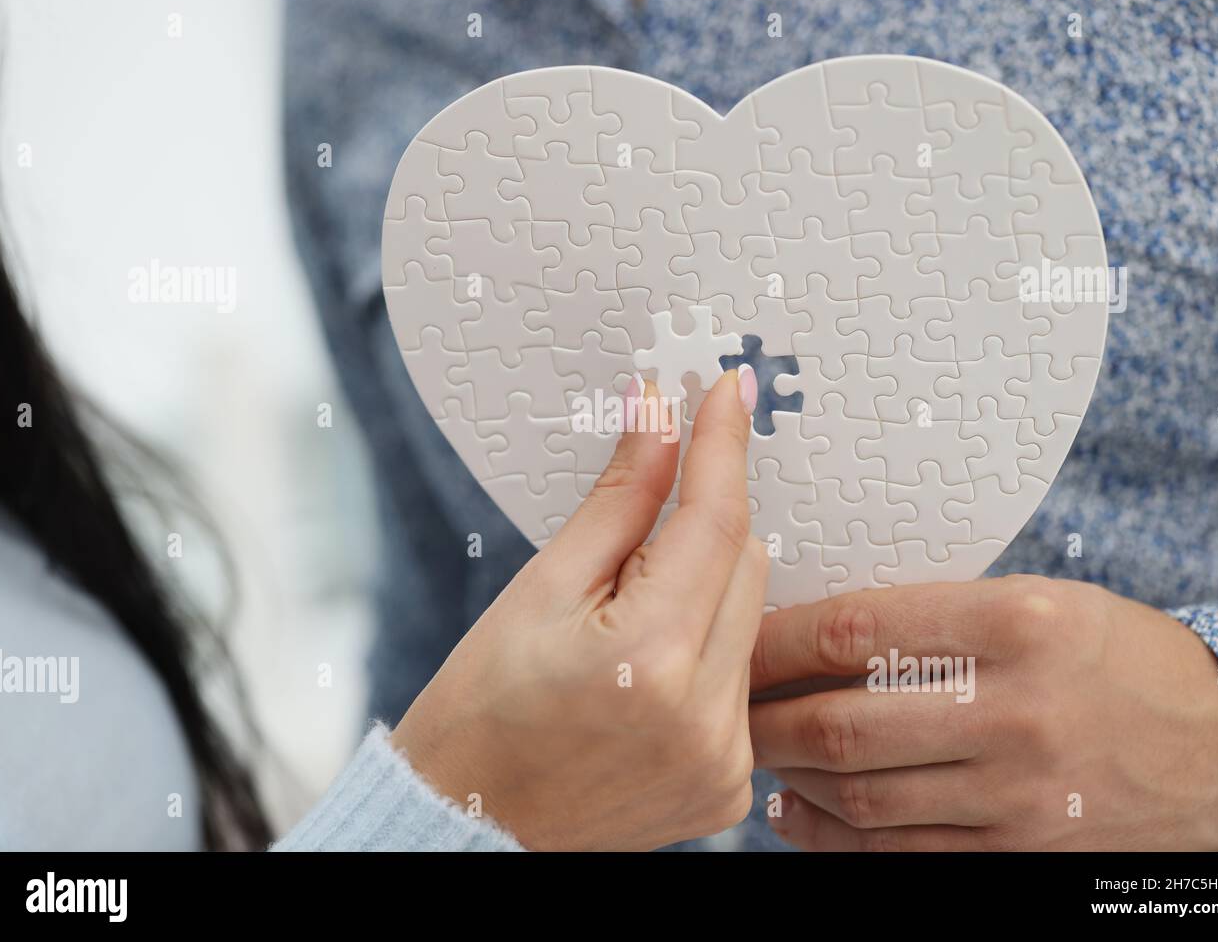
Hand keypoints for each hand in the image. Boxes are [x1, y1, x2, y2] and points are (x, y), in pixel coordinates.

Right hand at [391, 368, 766, 849]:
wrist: (468, 825)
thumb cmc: (481, 710)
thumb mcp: (541, 588)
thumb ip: (619, 500)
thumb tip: (656, 417)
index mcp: (648, 659)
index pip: (714, 521)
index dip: (719, 447)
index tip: (725, 391)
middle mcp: (705, 717)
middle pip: (745, 565)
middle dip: (697, 532)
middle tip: (626, 554)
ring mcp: (725, 760)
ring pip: (749, 620)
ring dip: (701, 595)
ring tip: (622, 628)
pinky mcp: (729, 785)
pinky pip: (740, 679)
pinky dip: (704, 653)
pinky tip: (643, 675)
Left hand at [749, 575, 1217, 849]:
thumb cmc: (1115, 659)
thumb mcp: (1042, 603)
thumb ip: (938, 615)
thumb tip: (821, 629)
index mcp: (1018, 624)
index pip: (857, 629)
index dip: (777, 638)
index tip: (740, 637)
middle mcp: (1017, 711)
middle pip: (843, 721)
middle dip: (764, 715)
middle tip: (727, 702)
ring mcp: (1019, 795)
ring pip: (859, 794)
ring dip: (788, 775)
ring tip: (755, 750)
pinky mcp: (1020, 856)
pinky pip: (897, 853)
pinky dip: (828, 837)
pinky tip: (796, 812)